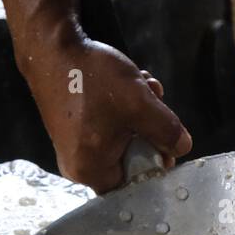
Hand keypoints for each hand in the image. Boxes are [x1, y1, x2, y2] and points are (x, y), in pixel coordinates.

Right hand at [18, 33, 192, 191]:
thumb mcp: (139, 103)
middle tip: (155, 99)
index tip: (166, 138)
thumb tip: (182, 148)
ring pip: (121, 140)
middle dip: (147, 129)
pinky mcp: (71, 132)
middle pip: (128, 160)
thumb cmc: (92, 78)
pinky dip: (122, 111)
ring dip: (139, 114)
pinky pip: (106, 130)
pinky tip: (129, 84)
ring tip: (144, 84)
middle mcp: (77, 167)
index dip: (155, 162)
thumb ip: (166, 130)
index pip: (133, 184)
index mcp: (90, 170)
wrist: (52, 50)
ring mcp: (72, 149)